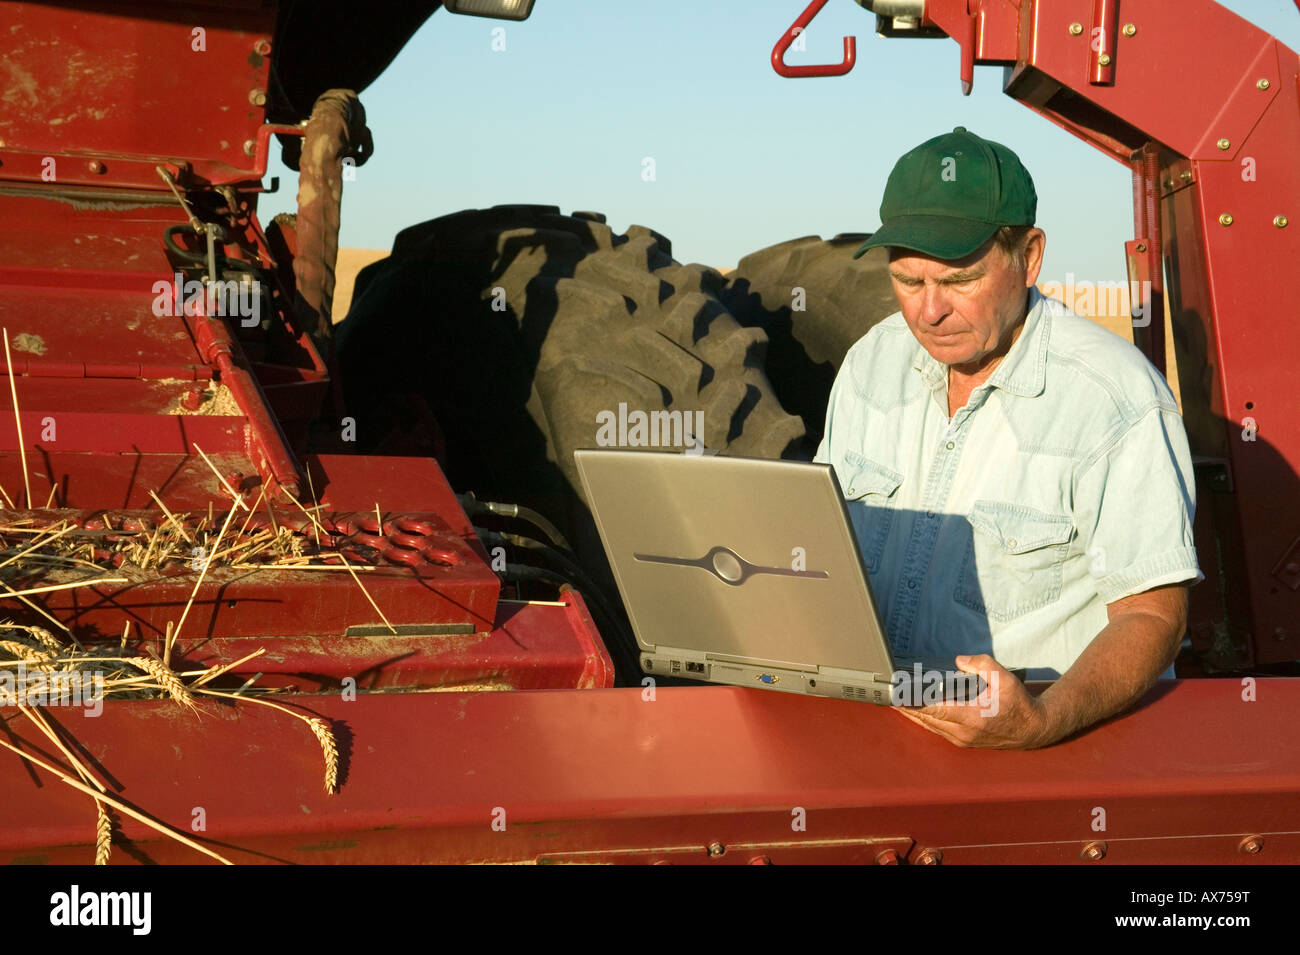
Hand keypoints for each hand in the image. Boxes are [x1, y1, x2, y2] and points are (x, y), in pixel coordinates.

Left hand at [893, 654, 1054, 748]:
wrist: (1033, 729)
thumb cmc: (1019, 704)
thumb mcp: (1004, 678)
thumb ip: (982, 665)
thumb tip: (960, 660)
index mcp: (972, 717)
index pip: (934, 709)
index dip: (912, 703)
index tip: (895, 696)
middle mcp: (964, 731)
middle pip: (926, 718)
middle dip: (905, 707)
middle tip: (886, 695)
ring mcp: (962, 739)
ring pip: (929, 726)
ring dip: (911, 714)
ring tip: (893, 702)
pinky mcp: (963, 742)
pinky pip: (937, 730)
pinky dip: (924, 720)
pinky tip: (913, 711)